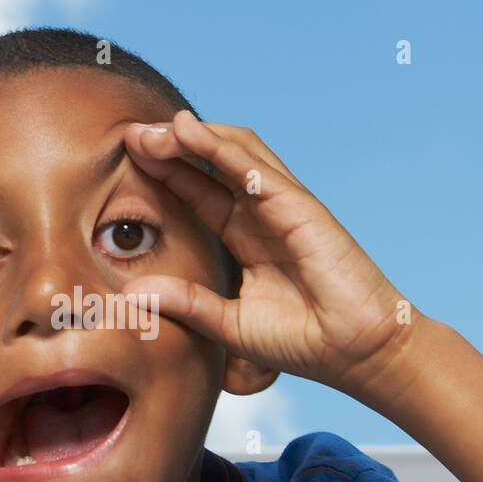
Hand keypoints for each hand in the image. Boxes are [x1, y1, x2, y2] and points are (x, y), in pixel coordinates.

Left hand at [121, 111, 417, 398]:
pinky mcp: (300, 206)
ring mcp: (282, 205)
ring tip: (152, 130)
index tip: (126, 160)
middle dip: (170, 147)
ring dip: (191, 137)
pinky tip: (189, 133)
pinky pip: (255, 168)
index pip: (197, 192)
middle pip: (210, 165)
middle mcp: (261, 214)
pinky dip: (221, 147)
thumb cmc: (302, 342)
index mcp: (244, 237)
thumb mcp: (228, 325)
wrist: (356, 352)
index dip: (164, 173)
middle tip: (130, 135)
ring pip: (233, 153)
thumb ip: (186, 304)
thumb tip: (132, 295)